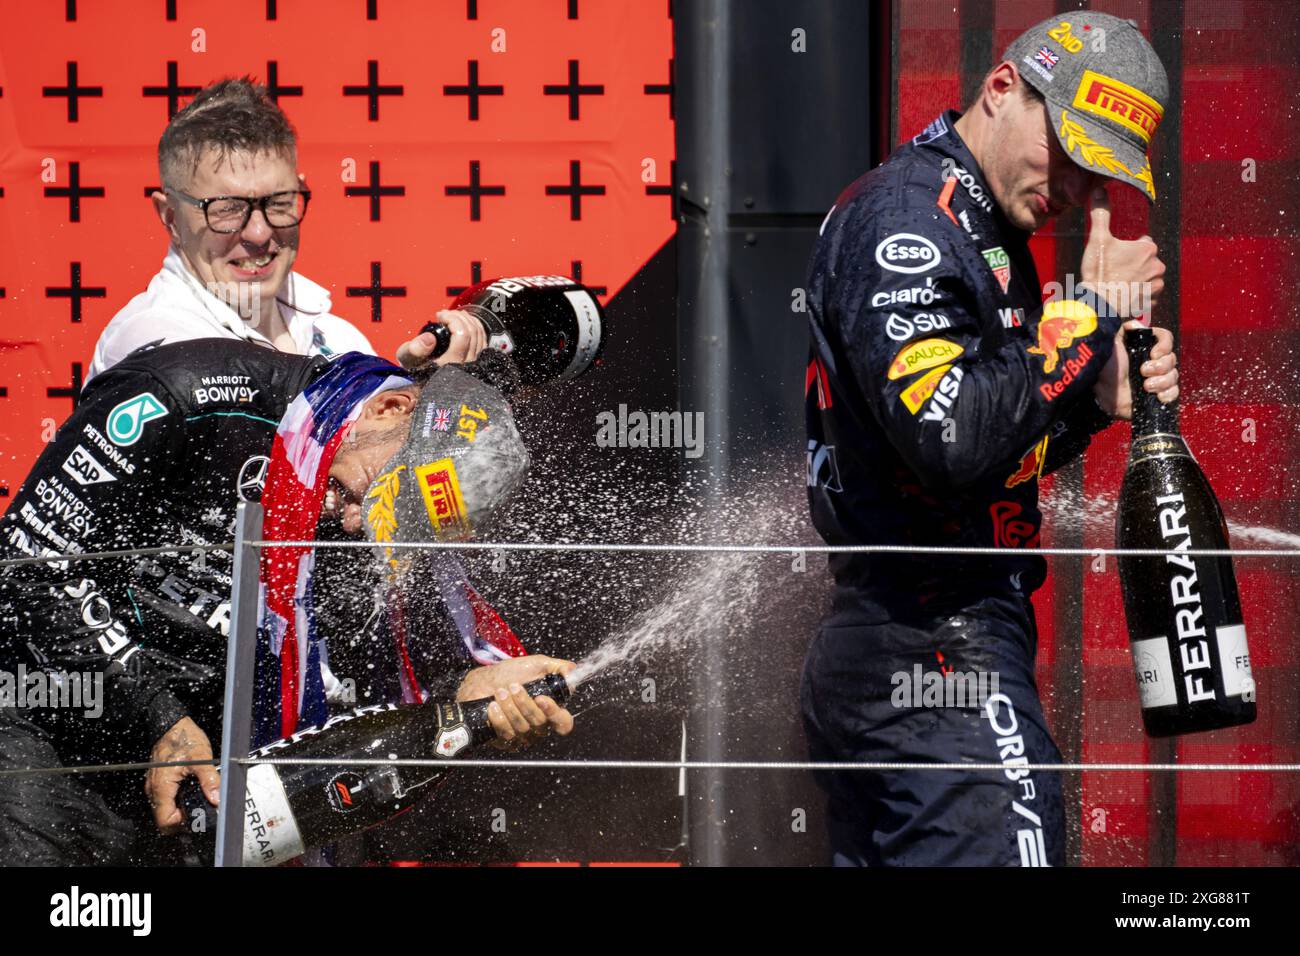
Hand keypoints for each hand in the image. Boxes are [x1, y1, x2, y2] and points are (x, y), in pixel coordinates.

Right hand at [145, 716, 218, 834]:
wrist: (171, 725)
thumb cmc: (183, 738)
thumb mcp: (201, 757)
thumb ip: (209, 779)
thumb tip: (216, 799)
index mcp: (162, 788)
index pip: (165, 821)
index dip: (181, 824)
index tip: (197, 816)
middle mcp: (154, 790)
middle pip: (165, 818)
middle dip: (183, 819)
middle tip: (201, 810)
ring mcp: (155, 787)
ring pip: (165, 809)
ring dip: (181, 810)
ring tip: (198, 800)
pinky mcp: (160, 782)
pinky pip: (167, 799)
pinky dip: (178, 801)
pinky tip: (192, 792)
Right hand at [395, 309, 485, 368]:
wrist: (424, 379)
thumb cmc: (415, 367)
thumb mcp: (408, 358)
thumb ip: (414, 349)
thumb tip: (429, 338)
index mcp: (451, 365)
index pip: (462, 335)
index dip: (452, 319)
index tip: (439, 316)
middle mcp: (466, 366)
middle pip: (472, 332)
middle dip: (458, 316)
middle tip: (445, 314)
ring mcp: (474, 364)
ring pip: (479, 333)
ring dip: (466, 319)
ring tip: (452, 315)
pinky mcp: (478, 361)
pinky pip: (482, 338)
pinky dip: (474, 325)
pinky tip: (463, 321)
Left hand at [456, 654, 576, 747]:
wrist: (482, 681)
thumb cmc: (509, 673)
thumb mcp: (536, 664)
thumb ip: (558, 667)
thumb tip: (573, 671)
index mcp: (550, 710)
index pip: (563, 723)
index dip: (555, 714)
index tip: (541, 699)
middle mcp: (538, 726)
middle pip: (540, 723)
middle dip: (524, 702)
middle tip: (513, 687)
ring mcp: (521, 736)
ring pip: (522, 729)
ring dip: (509, 707)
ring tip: (500, 692)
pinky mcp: (504, 741)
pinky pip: (505, 734)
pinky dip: (498, 718)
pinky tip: (492, 706)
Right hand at [1079, 188, 1165, 317]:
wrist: (1099, 305)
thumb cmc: (1099, 272)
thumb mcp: (1097, 240)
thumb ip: (1101, 214)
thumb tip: (1099, 190)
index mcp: (1147, 249)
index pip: (1144, 243)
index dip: (1129, 249)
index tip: (1116, 257)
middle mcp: (1157, 266)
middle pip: (1147, 261)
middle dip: (1135, 265)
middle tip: (1115, 272)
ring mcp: (1155, 285)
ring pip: (1148, 278)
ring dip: (1138, 280)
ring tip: (1119, 285)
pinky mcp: (1151, 301)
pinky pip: (1147, 295)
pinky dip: (1138, 295)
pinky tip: (1123, 296)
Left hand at [1093, 319, 1178, 419]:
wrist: (1104, 393)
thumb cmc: (1105, 367)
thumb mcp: (1111, 341)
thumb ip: (1124, 328)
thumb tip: (1138, 323)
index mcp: (1144, 347)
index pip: (1166, 338)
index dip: (1165, 345)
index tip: (1154, 354)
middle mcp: (1153, 361)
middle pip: (1172, 358)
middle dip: (1160, 366)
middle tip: (1143, 371)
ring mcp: (1156, 377)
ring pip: (1174, 375)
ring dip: (1161, 381)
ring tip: (1146, 386)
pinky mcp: (1157, 394)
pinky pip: (1174, 392)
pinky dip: (1168, 394)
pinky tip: (1157, 396)